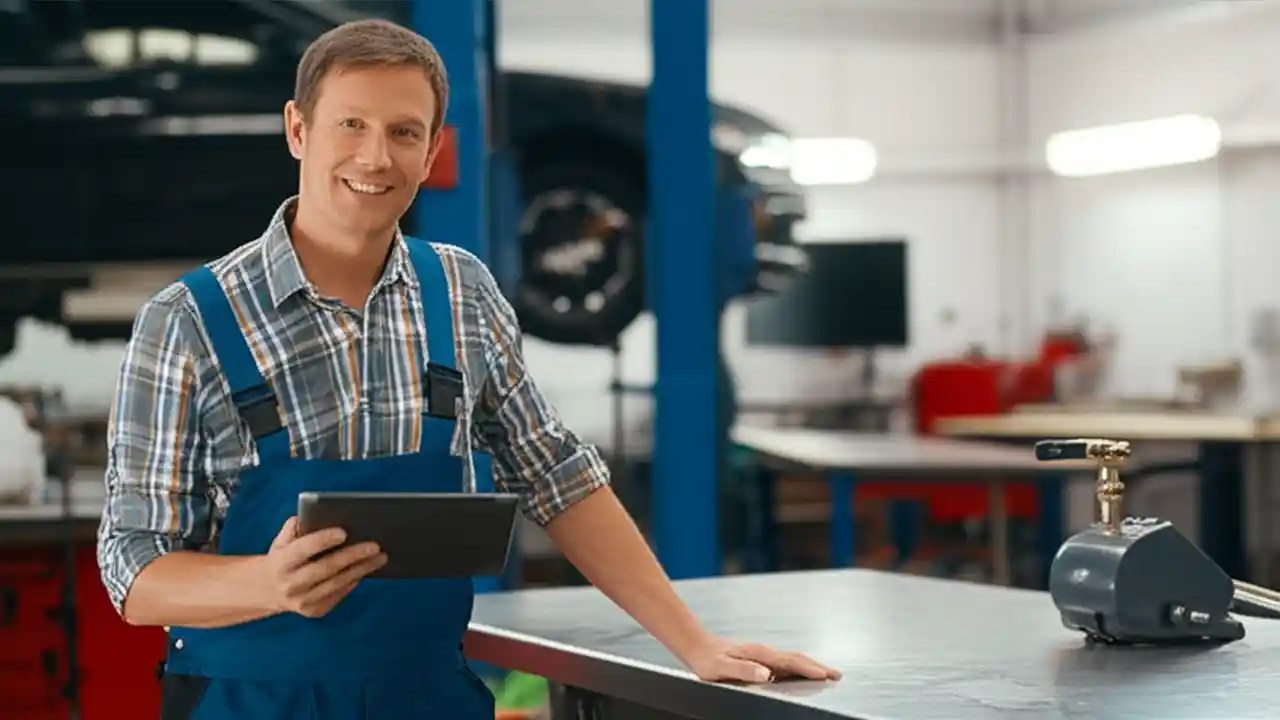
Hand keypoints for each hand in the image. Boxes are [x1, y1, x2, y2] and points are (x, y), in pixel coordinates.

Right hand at [256, 516, 386, 618]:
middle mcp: (290, 585)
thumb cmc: (283, 557)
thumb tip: (317, 514)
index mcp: (280, 563)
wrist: (268, 590)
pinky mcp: (314, 611)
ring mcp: (302, 601)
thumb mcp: (281, 541)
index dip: (322, 540)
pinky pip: (338, 594)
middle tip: (375, 545)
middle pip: (325, 569)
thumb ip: (295, 527)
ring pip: (336, 584)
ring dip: (361, 570)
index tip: (344, 532)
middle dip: (352, 556)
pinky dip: (354, 581)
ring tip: (380, 557)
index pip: (302, 550)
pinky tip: (367, 568)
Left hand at [681, 636, 841, 683]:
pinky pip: (784, 663)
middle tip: (836, 675)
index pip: (789, 662)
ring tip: (826, 674)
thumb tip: (766, 674)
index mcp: (759, 654)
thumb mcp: (721, 668)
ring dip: (810, 666)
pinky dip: (798, 667)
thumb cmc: (707, 660)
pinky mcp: (759, 658)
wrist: (696, 646)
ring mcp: (762, 654)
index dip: (808, 669)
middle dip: (817, 666)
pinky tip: (801, 674)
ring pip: (792, 660)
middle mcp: (763, 652)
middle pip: (796, 658)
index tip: (825, 675)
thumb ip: (743, 670)